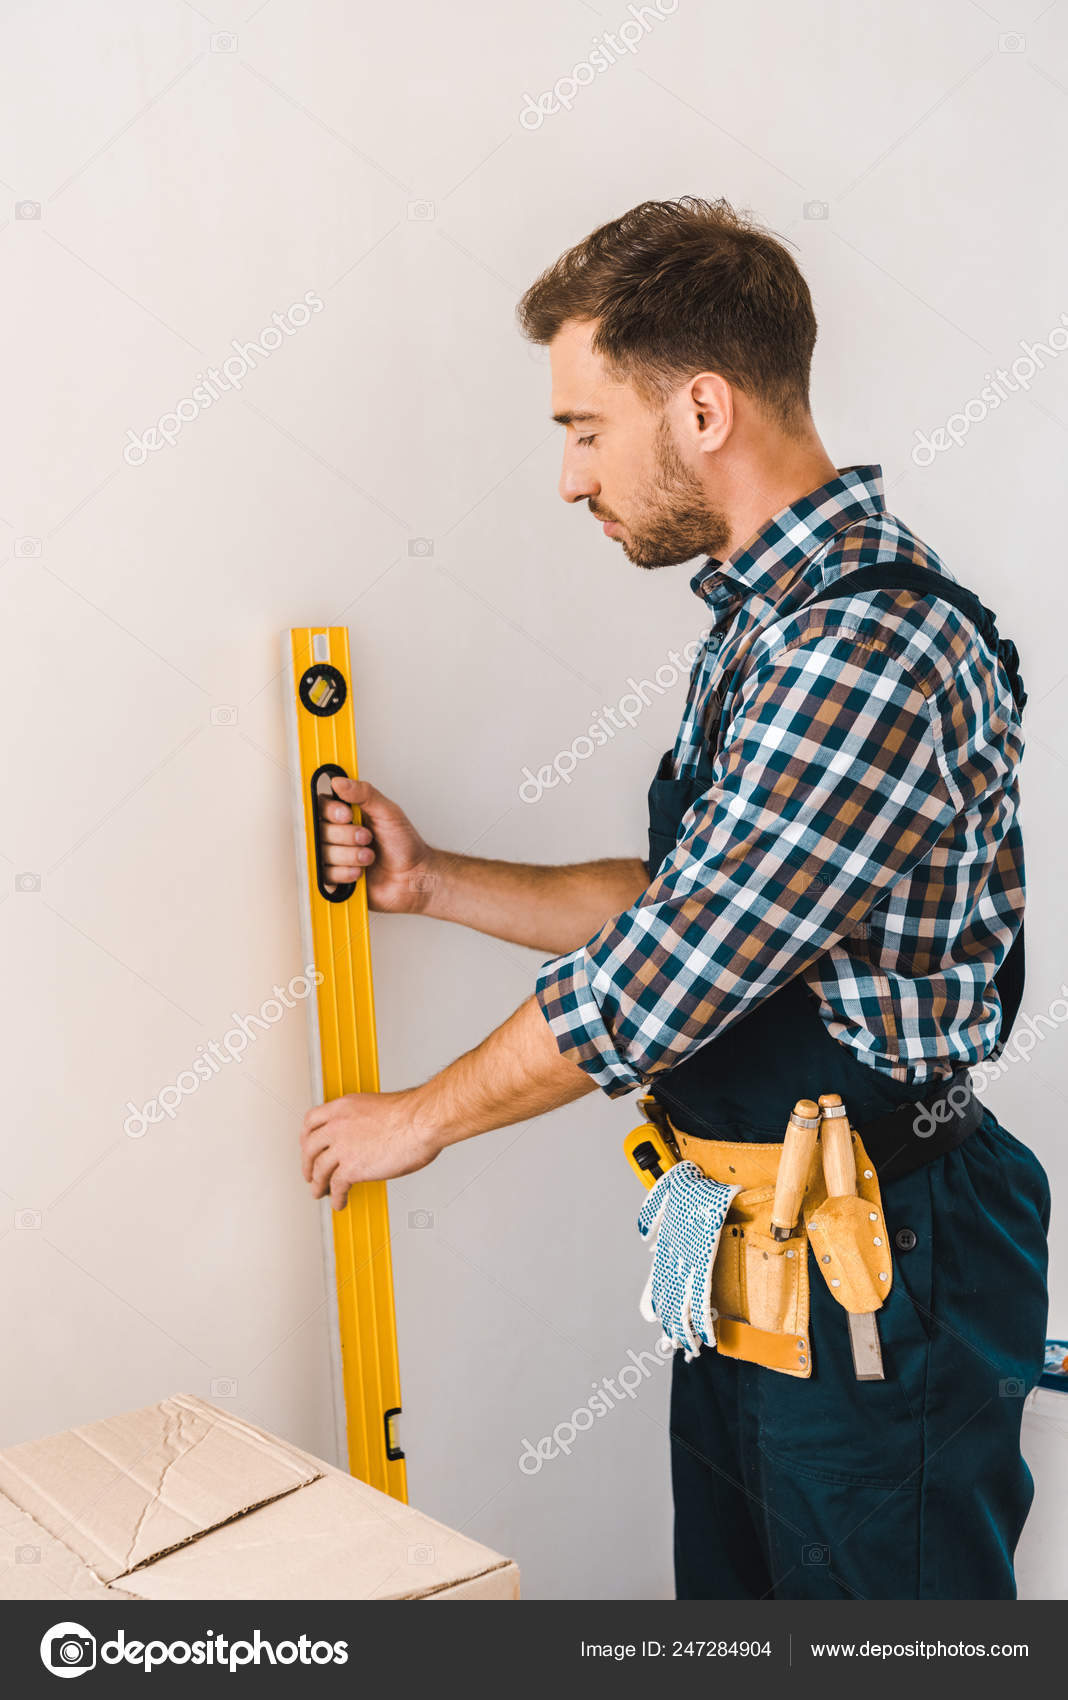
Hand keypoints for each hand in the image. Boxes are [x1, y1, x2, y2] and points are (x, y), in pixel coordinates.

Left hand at [301, 1089, 440, 1208]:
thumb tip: (364, 1132)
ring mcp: (342, 1147)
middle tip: (310, 1173)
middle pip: (310, 1148)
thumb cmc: (412, 1114)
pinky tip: (339, 1202)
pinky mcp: (351, 1168)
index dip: (306, 1137)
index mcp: (343, 1107)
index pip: (311, 1121)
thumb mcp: (377, 1106)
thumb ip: (363, 1119)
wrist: (421, 1122)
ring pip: (320, 1170)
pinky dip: (336, 1197)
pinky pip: (336, 1187)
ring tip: (319, 1192)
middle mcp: (337, 1125)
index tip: (307, 1146)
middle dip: (308, 1164)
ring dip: (318, 1184)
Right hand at [317, 777, 437, 913]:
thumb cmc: (405, 845)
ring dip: (350, 855)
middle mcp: (340, 834)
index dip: (331, 811)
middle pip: (321, 830)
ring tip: (369, 857)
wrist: (414, 876)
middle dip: (347, 836)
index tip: (348, 816)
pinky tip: (360, 871)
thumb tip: (339, 781)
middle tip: (367, 837)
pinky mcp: (337, 877)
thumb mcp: (388, 812)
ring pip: (323, 853)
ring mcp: (337, 856)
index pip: (322, 806)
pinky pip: (325, 875)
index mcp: (349, 815)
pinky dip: (345, 873)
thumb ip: (365, 793)